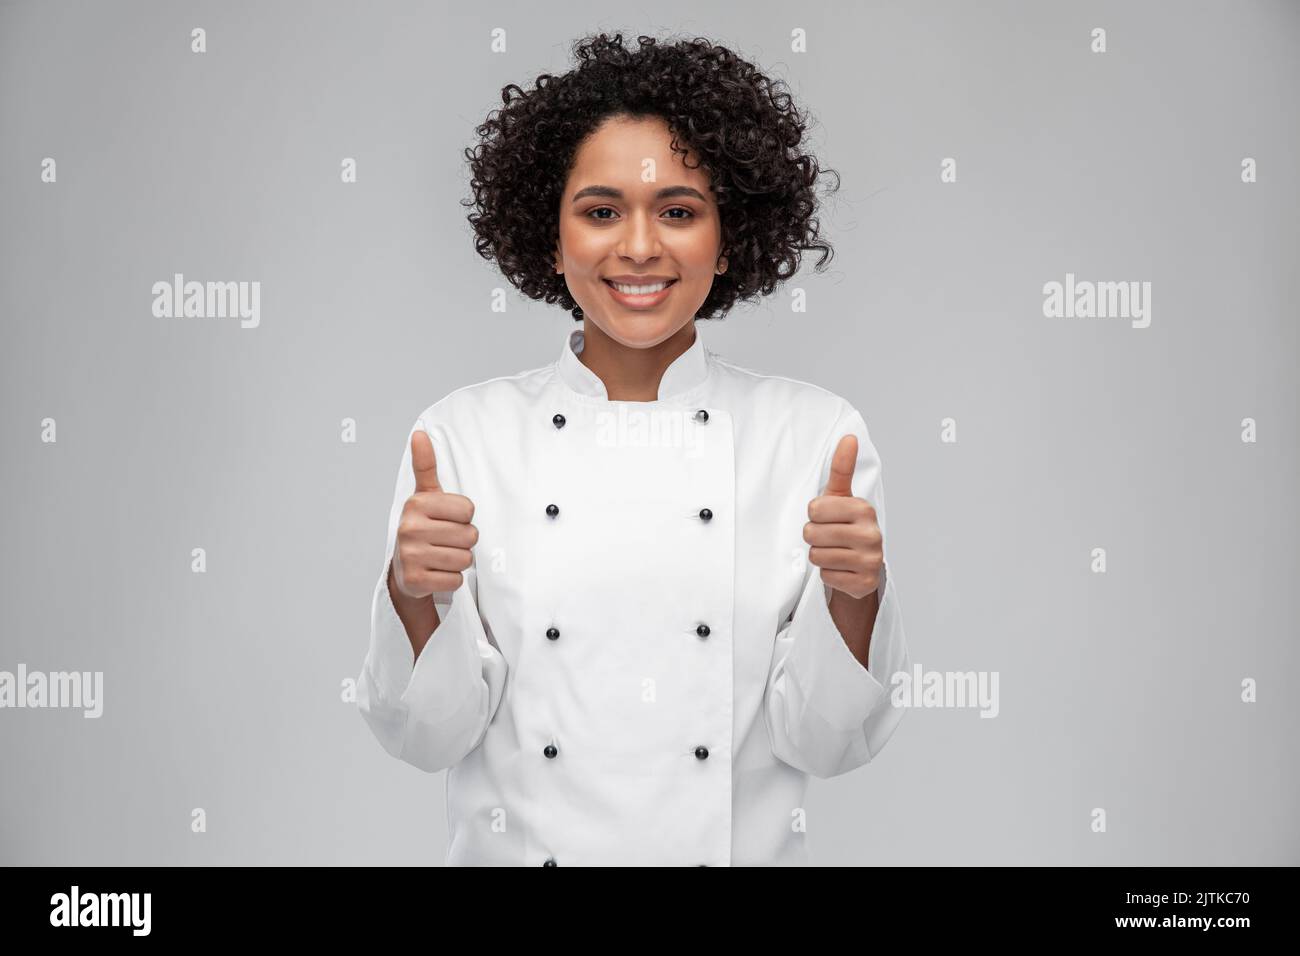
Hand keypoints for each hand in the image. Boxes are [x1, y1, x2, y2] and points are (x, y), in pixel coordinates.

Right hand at [390, 429, 478, 600]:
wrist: (404, 568)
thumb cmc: (423, 527)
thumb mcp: (425, 495)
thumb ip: (426, 466)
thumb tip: (419, 433)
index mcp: (417, 504)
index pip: (469, 511)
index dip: (465, 518)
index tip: (448, 520)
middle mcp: (410, 528)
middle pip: (470, 536)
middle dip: (464, 541)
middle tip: (445, 541)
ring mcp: (411, 555)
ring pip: (465, 559)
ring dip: (459, 560)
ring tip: (441, 555)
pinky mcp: (415, 580)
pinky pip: (456, 579)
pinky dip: (451, 578)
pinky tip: (436, 572)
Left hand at [803, 434, 882, 599]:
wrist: (861, 565)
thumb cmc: (845, 525)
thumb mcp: (841, 497)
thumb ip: (842, 468)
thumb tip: (849, 437)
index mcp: (864, 509)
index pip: (814, 509)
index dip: (814, 515)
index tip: (827, 517)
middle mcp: (872, 534)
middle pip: (812, 534)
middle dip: (814, 536)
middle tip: (828, 537)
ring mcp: (870, 560)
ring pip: (817, 556)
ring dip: (819, 556)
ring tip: (834, 552)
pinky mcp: (864, 583)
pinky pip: (826, 576)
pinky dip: (829, 574)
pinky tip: (841, 568)